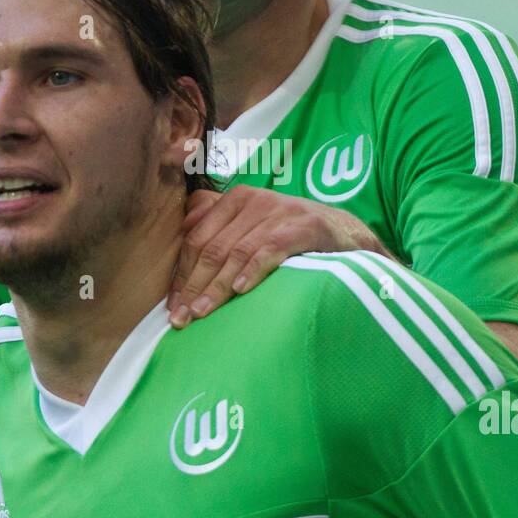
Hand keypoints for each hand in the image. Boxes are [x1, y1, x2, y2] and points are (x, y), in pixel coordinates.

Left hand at [168, 186, 383, 326]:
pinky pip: (270, 249)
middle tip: (181, 318)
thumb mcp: (255, 223)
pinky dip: (252, 270)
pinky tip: (239, 290)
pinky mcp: (303, 226)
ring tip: (201, 313)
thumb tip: (183, 229)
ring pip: (237, 252)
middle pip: (213, 248)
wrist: (345, 232)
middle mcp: (254, 200)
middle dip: (193, 286)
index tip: (172, 306)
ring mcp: (279, 211)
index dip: (181, 274)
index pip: (196, 239)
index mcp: (235, 199)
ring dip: (216, 287)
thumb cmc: (292, 233)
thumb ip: (220, 223)